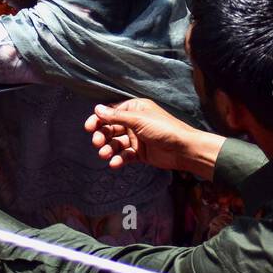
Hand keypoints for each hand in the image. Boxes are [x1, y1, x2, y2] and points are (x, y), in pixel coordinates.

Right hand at [83, 98, 224, 178]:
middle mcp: (135, 122)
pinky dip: (119, 159)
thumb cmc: (164, 129)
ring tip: (105, 154)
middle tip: (97, 143)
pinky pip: (125, 155)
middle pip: (111, 128)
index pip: (111, 113)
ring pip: (116, 143)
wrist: (183, 149)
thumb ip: (116, 116)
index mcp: (135, 109)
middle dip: (102, 136)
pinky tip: (115, 163)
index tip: (89, 128)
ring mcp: (137, 138)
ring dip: (109, 148)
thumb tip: (97, 109)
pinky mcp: (140, 153)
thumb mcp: (138, 120)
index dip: (99, 120)